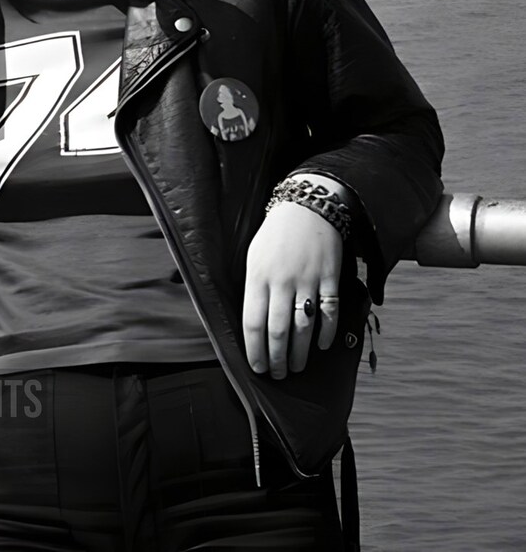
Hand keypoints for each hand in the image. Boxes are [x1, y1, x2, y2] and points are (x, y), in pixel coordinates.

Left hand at [242, 183, 343, 379]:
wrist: (307, 207)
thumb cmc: (276, 236)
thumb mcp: (254, 256)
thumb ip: (253, 289)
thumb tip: (253, 326)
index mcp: (257, 276)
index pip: (252, 323)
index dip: (255, 350)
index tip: (257, 367)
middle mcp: (281, 281)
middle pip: (277, 331)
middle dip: (276, 359)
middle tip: (277, 374)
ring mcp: (307, 280)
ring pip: (303, 328)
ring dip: (299, 354)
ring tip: (295, 367)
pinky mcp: (329, 278)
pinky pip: (329, 313)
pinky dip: (326, 334)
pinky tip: (322, 346)